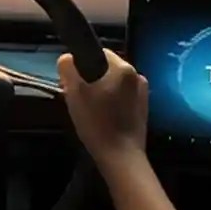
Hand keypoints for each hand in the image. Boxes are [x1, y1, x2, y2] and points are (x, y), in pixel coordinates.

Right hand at [58, 48, 148, 172]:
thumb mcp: (74, 92)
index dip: (81, 65)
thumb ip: (68, 68)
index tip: (72, 82)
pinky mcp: (143, 109)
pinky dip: (111, 104)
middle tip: (78, 99)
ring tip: (90, 111)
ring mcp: (143, 93)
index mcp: (124, 67)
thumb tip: (67, 59)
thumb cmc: (97, 122)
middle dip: (90, 80)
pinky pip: (121, 98)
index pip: (98, 52)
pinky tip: (103, 119)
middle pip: (106, 69)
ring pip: (113, 84)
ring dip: (100, 92)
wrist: (121, 157)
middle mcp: (138, 75)